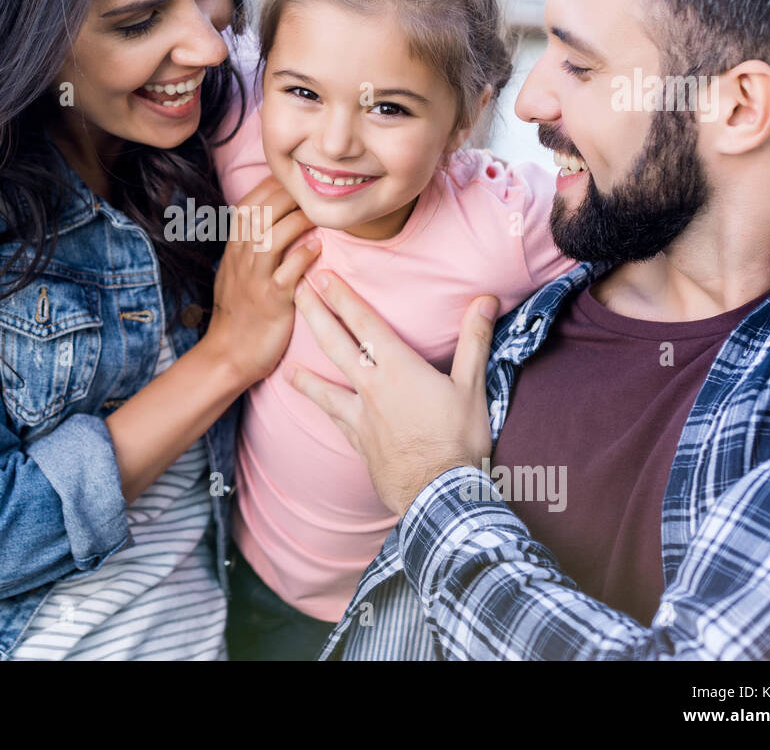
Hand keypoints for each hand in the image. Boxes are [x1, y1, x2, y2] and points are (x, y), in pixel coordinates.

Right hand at [204, 176, 318, 385]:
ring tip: (321, 216)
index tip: (296, 180)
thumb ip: (250, 245)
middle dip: (288, 196)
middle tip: (315, 192)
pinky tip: (318, 248)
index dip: (272, 187)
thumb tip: (272, 220)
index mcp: (234, 249)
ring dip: (297, 221)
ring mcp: (254, 279)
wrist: (229, 353)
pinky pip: (286, 272)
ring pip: (270, 237)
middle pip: (260, 214)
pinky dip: (303, 256)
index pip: (248, 205)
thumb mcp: (235, 272)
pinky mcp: (270, 300)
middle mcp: (241, 259)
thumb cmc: (238, 311)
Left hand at [285, 270, 498, 514]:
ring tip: (286, 365)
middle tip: (294, 292)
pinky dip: (322, 410)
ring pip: (325, 386)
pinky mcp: (359, 441)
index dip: (342, 297)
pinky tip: (316, 410)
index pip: (364, 322)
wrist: (438, 493)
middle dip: (313, 315)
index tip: (322, 276)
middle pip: (335, 344)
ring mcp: (361, 416)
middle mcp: (372, 387)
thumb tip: (483, 300)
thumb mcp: (472, 387)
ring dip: (305, 373)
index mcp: (399, 368)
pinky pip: (334, 420)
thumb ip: (473, 340)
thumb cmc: (458, 440)